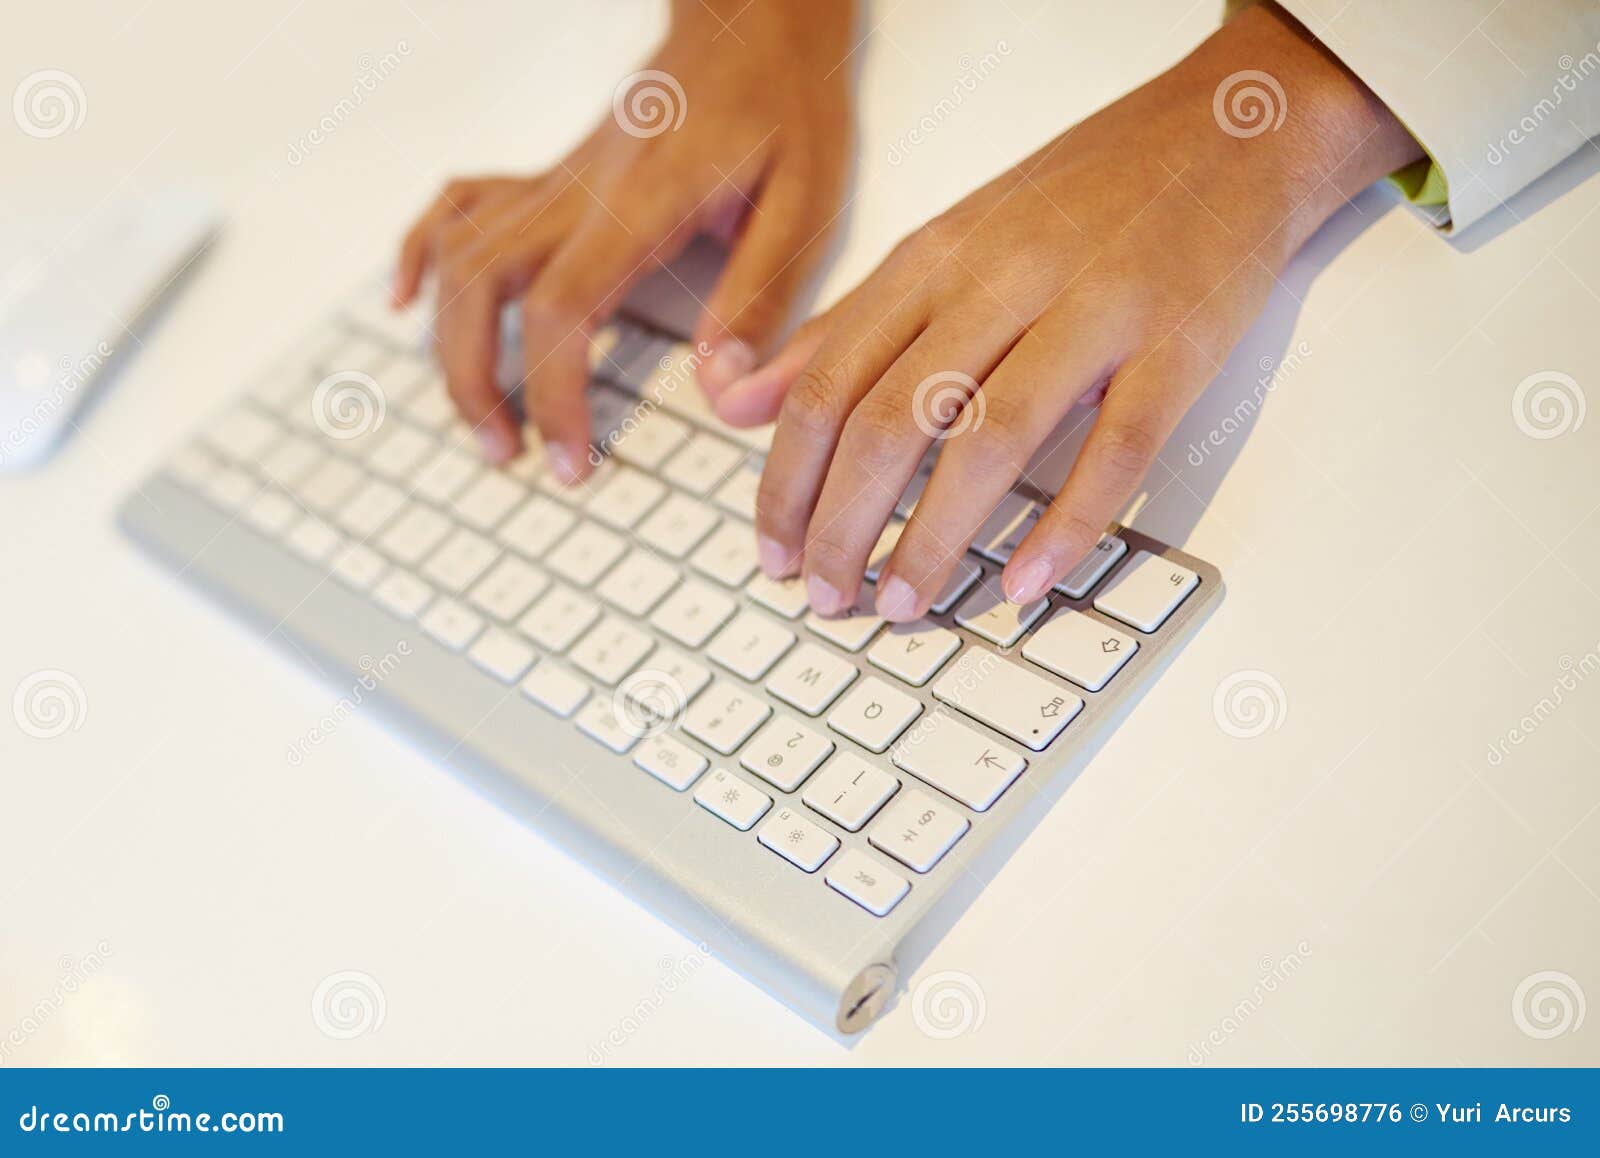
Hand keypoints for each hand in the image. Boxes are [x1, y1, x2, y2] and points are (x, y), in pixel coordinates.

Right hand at [394, 0, 852, 477]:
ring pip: (458, 254)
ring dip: (450, 343)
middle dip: (477, 382)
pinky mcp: (550, 179)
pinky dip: (421, 255)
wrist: (752, 25)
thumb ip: (761, 293)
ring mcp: (555, 182)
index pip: (561, 307)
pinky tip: (409, 303)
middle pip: (482, 285)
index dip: (552, 394)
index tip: (569, 461)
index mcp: (641, 203)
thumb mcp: (804, 201)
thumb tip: (721, 385)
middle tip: (510, 455)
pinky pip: (458, 206)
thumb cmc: (783, 106)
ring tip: (479, 417)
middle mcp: (579, 191)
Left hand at [725, 3, 1421, 618]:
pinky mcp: (1175, 347)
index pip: (828, 385)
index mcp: (934, 259)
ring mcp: (1093, 312)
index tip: (773, 552)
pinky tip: (1026, 584)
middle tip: (826, 596)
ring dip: (935, 539)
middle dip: (842, 525)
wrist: (1227, 133)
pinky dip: (1066, 526)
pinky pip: (1114, 450)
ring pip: (990, 441)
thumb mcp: (946, 242)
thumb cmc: (1081, 199)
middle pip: (890, 421)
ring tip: (902, 607)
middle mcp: (1001, 282)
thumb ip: (845, 326)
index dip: (787, 482)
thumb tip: (738, 401)